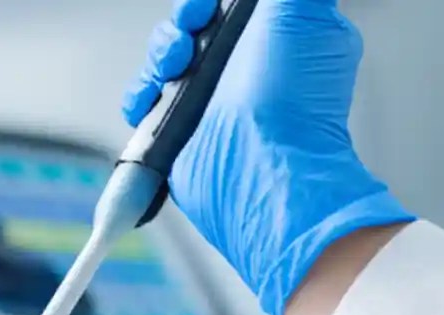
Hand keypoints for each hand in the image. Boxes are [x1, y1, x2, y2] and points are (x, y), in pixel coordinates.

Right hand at [123, 0, 414, 314]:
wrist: (258, 169)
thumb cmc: (289, 100)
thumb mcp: (303, 14)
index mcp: (279, 38)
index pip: (234, 5)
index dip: (210, 1)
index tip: (207, 4)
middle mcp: (246, 69)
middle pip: (195, 26)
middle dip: (181, 25)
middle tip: (188, 37)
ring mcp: (211, 101)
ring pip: (167, 59)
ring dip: (159, 57)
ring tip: (171, 71)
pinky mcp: (181, 130)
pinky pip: (147, 101)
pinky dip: (141, 96)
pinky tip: (148, 100)